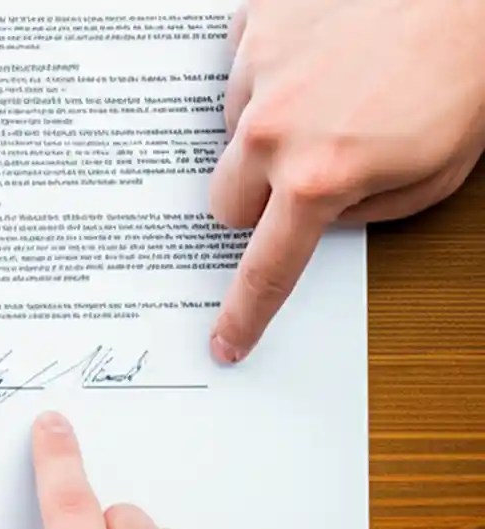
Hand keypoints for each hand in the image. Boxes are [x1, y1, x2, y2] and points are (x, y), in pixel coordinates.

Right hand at [209, 0, 484, 363]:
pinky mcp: (256, 20)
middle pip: (225, 199)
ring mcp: (256, 70)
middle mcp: (272, 128)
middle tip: (303, 173)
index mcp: (316, 178)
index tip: (226, 339)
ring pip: (232, 130)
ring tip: (332, 90)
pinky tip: (318, 53)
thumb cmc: (465, 67)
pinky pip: (240, 62)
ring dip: (270, 124)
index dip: (244, 311)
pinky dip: (273, 66)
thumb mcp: (433, 175)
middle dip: (257, 199)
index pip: (263, 268)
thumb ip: (362, 215)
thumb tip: (319, 221)